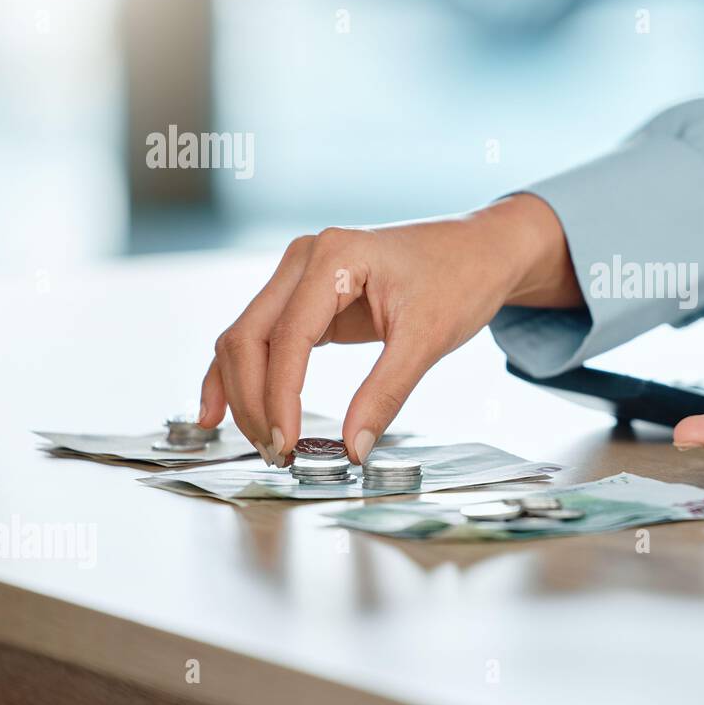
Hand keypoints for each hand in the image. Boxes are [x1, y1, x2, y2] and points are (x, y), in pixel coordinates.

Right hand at [199, 194, 579, 464]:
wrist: (482, 250)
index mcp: (334, 256)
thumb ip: (386, 393)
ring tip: (263, 444)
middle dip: (254, 400)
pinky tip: (222, 412)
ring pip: (246, 338)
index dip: (280, 397)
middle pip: (249, 337)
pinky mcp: (306, 296)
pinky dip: (244, 375)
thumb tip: (353, 448)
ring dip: (244, 393)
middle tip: (275, 453)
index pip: (287, 337)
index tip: (288, 445)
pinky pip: (262, 337)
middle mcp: (305, 257)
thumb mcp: (428, 339)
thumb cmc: (461, 279)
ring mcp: (300, 273)